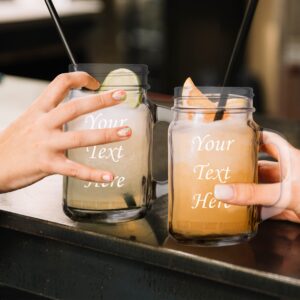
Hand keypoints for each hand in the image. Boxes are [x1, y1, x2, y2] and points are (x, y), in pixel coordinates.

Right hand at [0, 72, 130, 192]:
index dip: (80, 78)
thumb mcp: (28, 120)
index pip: (60, 83)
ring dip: (106, 135)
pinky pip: (75, 170)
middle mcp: (44, 124)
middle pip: (75, 107)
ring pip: (80, 137)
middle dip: (100, 101)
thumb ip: (50, 115)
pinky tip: (108, 176)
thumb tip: (72, 111)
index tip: (96, 83)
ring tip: (125, 132)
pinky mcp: (47, 164)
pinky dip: (93, 174)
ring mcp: (46, 144)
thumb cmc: (12, 144)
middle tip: (121, 96)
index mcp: (39, 110)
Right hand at [214, 131, 299, 222]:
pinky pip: (267, 208)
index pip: (267, 140)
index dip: (251, 137)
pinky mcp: (290, 208)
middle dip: (242, 169)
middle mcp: (288, 172)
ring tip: (226, 194)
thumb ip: (253, 194)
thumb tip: (221, 191)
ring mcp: (289, 191)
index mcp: (289, 158)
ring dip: (247, 193)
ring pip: (262, 189)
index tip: (232, 139)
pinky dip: (256, 212)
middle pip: (260, 166)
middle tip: (222, 171)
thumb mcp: (285, 192)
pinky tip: (242, 215)